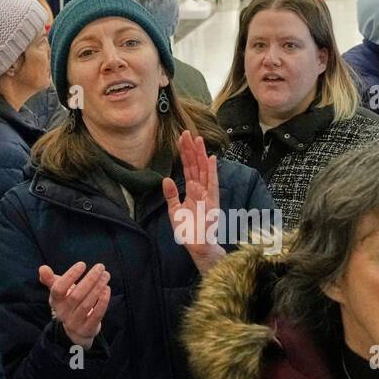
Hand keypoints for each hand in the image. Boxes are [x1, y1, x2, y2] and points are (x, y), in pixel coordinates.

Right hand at [38, 261, 109, 349]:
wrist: (75, 330)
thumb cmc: (68, 303)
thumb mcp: (59, 292)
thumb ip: (50, 280)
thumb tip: (42, 268)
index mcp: (55, 301)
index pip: (58, 289)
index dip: (70, 276)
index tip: (82, 264)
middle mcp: (63, 313)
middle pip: (76, 295)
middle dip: (90, 279)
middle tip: (100, 267)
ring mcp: (75, 322)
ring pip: (87, 305)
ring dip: (98, 288)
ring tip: (106, 275)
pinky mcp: (87, 329)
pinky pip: (96, 315)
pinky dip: (103, 301)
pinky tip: (107, 289)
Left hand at [163, 130, 225, 275]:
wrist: (197, 246)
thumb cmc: (188, 230)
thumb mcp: (174, 211)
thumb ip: (171, 195)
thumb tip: (166, 179)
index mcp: (192, 190)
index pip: (188, 168)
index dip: (184, 154)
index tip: (181, 138)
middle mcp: (201, 189)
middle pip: (196, 165)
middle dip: (191, 149)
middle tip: (187, 132)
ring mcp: (208, 195)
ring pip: (204, 170)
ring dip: (201, 155)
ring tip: (198, 140)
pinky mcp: (212, 202)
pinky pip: (213, 184)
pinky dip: (212, 172)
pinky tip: (211, 159)